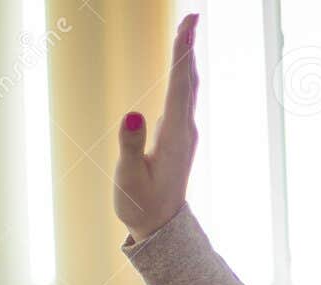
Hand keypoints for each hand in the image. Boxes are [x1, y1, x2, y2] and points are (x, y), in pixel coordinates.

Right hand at [114, 13, 199, 242]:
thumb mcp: (130, 178)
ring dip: (187, 58)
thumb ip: (131, 147)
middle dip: (188, 47)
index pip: (179, 86)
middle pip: (188, 81)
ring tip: (187, 31)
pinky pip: (182, 98)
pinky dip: (182, 75)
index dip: (182, 54)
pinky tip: (181, 67)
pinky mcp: (178, 137)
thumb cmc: (142, 205)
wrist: (161, 228)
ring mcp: (184, 134)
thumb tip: (133, 115)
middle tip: (191, 17)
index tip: (187, 26)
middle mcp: (184, 131)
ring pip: (188, 88)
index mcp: (174, 137)